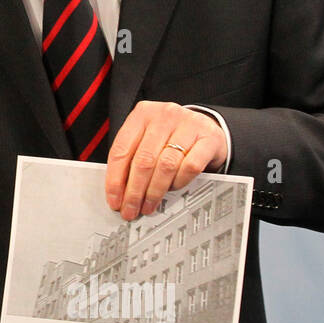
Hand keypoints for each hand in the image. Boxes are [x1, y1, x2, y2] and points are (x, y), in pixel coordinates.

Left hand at [105, 102, 226, 219]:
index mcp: (142, 114)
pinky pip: (190, 166)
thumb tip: (119, 192)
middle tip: (131, 209)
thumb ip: (133, 158)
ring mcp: (188, 125)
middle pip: (143, 160)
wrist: (207, 127)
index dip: (115, 180)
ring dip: (154, 191)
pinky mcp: (209, 138)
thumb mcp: (148, 138)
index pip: (121, 150)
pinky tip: (173, 188)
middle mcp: (164, 115)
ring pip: (166, 165)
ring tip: (149, 205)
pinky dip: (179, 182)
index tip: (114, 200)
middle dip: (134, 191)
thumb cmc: (172, 135)